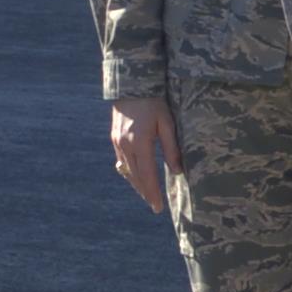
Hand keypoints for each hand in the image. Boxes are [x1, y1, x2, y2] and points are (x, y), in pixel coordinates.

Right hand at [107, 95, 177, 212]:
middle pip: (135, 177)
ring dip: (137, 184)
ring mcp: (117, 142)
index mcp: (140, 142)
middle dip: (145, 192)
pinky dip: (130, 172)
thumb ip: (171, 148)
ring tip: (147, 194)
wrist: (131, 84)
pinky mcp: (114, 138)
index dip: (153, 193)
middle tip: (154, 206)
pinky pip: (122, 161)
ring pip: (127, 171)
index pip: (147, 175)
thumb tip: (176, 171)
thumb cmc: (153, 102)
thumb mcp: (167, 123)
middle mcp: (125, 145)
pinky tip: (137, 176)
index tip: (158, 207)